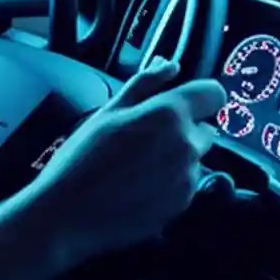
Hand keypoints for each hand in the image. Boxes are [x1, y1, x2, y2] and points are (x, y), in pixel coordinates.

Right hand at [5, 57, 224, 271]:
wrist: (65, 214)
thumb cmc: (81, 158)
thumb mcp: (109, 111)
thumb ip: (146, 83)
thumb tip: (170, 65)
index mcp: (169, 114)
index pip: (214, 94)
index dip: (200, 96)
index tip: (183, 103)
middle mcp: (187, 145)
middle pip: (204, 129)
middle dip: (184, 130)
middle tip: (145, 140)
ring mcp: (187, 178)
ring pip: (194, 159)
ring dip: (177, 159)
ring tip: (137, 167)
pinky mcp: (183, 205)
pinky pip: (186, 185)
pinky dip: (171, 184)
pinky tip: (139, 187)